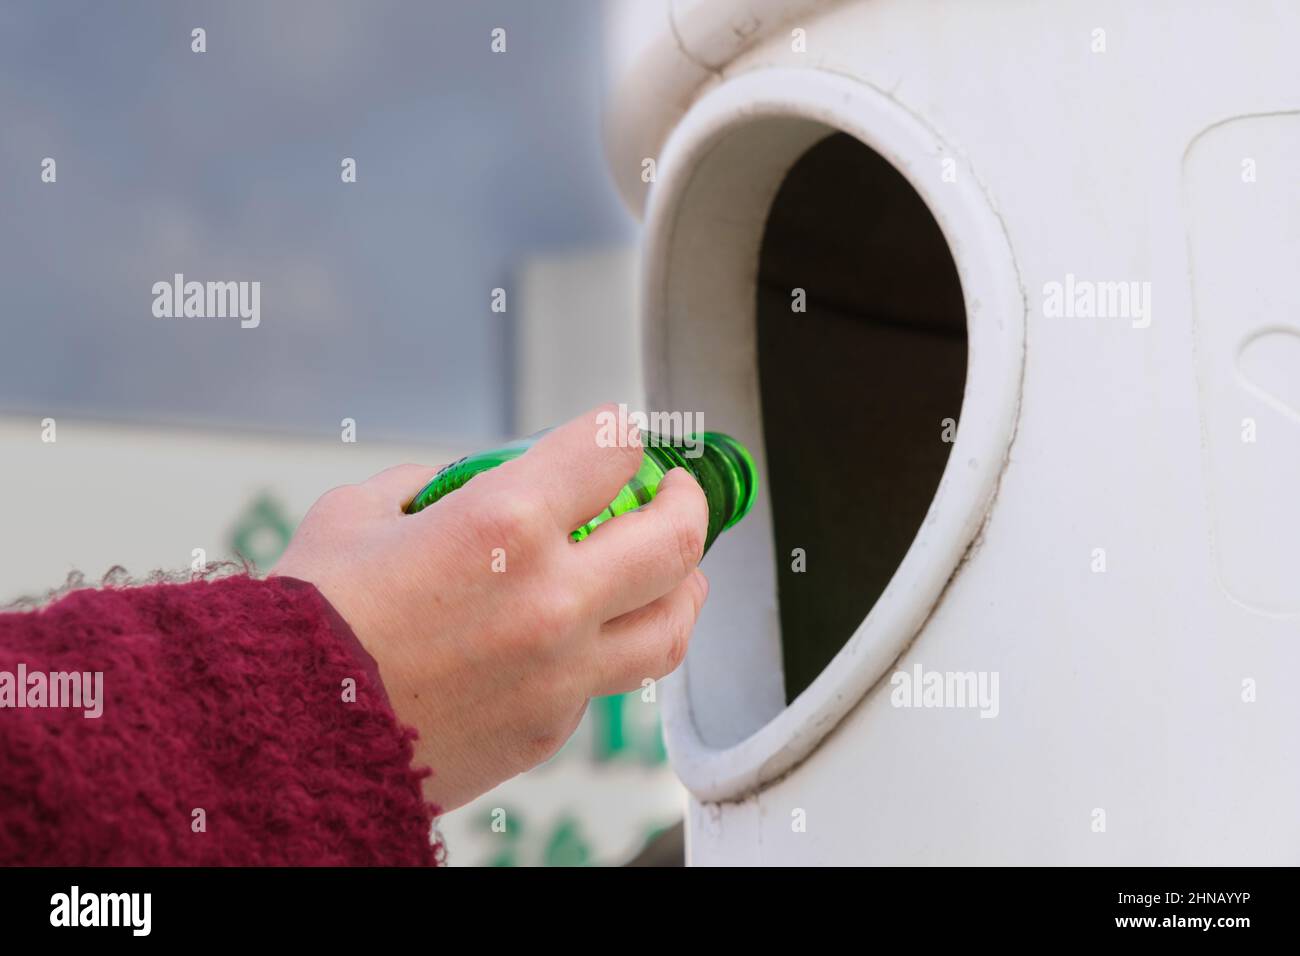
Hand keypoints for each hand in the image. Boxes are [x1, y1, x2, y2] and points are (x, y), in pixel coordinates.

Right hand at [271, 404, 709, 811]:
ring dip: (682, 584)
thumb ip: (437, 484)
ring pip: (673, 624)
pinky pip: (610, 679)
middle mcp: (551, 596)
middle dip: (685, 500)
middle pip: (676, 537)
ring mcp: (561, 671)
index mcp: (504, 522)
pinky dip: (611, 645)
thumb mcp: (360, 513)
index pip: (614, 450)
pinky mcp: (551, 727)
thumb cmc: (309, 620)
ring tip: (672, 568)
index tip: (615, 437)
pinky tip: (585, 631)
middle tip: (673, 492)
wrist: (277, 736)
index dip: (620, 432)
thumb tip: (481, 479)